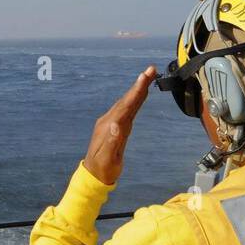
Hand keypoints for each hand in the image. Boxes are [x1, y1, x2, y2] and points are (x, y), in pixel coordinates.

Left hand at [83, 66, 156, 184]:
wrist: (93, 175)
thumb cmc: (102, 168)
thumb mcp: (107, 158)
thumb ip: (112, 143)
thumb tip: (117, 126)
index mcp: (109, 126)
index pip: (125, 105)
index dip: (136, 90)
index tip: (145, 76)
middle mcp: (109, 121)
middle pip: (127, 100)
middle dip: (139, 84)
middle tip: (150, 69)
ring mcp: (111, 123)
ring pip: (127, 103)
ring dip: (137, 90)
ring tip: (147, 77)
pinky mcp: (114, 127)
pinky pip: (126, 110)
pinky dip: (134, 100)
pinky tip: (138, 96)